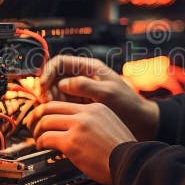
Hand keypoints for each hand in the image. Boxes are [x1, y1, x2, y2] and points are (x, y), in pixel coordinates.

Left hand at [28, 101, 134, 183]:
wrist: (131, 163)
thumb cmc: (123, 152)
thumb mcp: (110, 126)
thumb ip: (93, 122)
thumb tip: (74, 128)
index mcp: (95, 108)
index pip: (64, 103)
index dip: (48, 110)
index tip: (43, 117)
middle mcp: (86, 113)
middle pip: (50, 108)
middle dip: (37, 117)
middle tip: (33, 126)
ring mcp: (78, 126)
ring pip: (46, 122)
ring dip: (38, 131)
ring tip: (38, 139)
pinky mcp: (72, 142)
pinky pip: (47, 138)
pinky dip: (41, 142)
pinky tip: (42, 146)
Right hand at [39, 55, 159, 140]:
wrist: (140, 122)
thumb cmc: (129, 105)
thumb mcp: (107, 93)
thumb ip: (84, 86)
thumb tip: (62, 84)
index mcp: (90, 68)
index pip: (61, 62)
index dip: (48, 72)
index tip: (43, 86)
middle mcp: (83, 77)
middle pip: (55, 77)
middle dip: (48, 88)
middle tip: (46, 103)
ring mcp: (82, 91)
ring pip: (57, 91)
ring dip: (52, 100)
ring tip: (55, 111)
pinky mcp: (81, 104)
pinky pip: (64, 103)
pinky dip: (59, 108)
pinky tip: (60, 116)